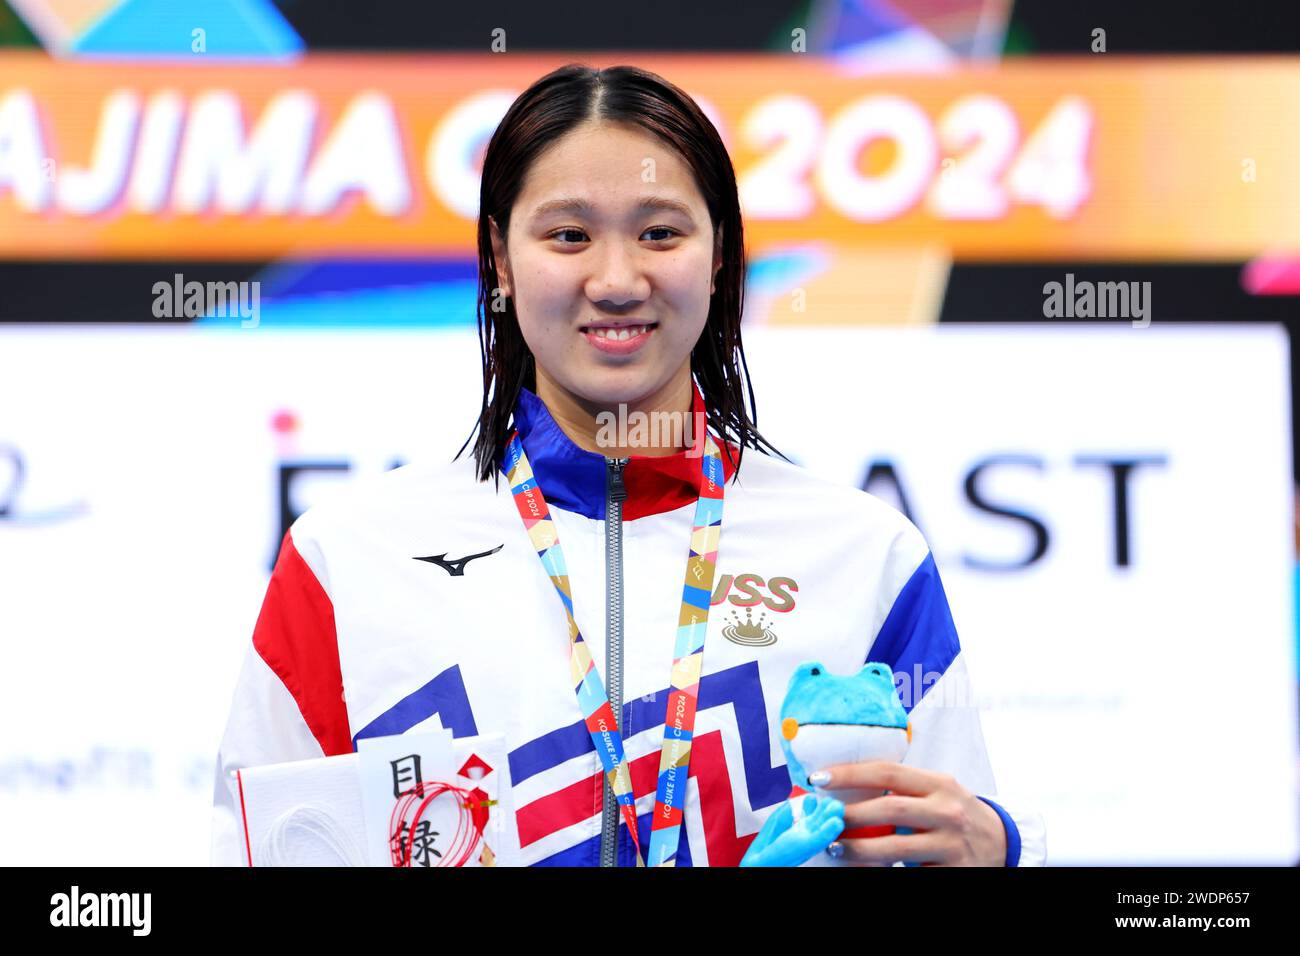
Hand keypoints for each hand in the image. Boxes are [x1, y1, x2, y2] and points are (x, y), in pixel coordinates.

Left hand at [811, 760, 1006, 866]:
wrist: (1004, 842)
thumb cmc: (957, 812)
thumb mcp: (937, 790)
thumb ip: (903, 788)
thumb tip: (846, 786)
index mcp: (938, 783)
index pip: (887, 773)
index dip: (850, 774)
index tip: (819, 779)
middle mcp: (947, 811)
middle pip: (888, 810)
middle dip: (850, 815)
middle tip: (823, 819)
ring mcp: (950, 844)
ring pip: (895, 848)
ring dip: (858, 849)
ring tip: (834, 847)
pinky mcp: (953, 871)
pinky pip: (911, 873)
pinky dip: (884, 871)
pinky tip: (862, 868)